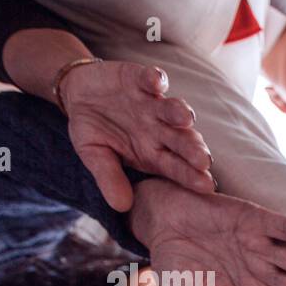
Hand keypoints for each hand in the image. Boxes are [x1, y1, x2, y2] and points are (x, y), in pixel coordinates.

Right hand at [59, 60, 213, 210]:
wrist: (79, 95)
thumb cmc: (93, 131)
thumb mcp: (95, 155)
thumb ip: (109, 177)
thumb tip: (121, 207)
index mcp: (154, 153)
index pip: (177, 168)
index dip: (191, 176)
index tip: (206, 186)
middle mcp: (160, 130)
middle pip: (181, 141)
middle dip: (193, 149)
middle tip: (204, 160)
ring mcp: (152, 105)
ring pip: (172, 110)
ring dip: (179, 112)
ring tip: (185, 118)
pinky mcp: (140, 79)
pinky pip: (149, 79)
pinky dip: (153, 78)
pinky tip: (157, 81)